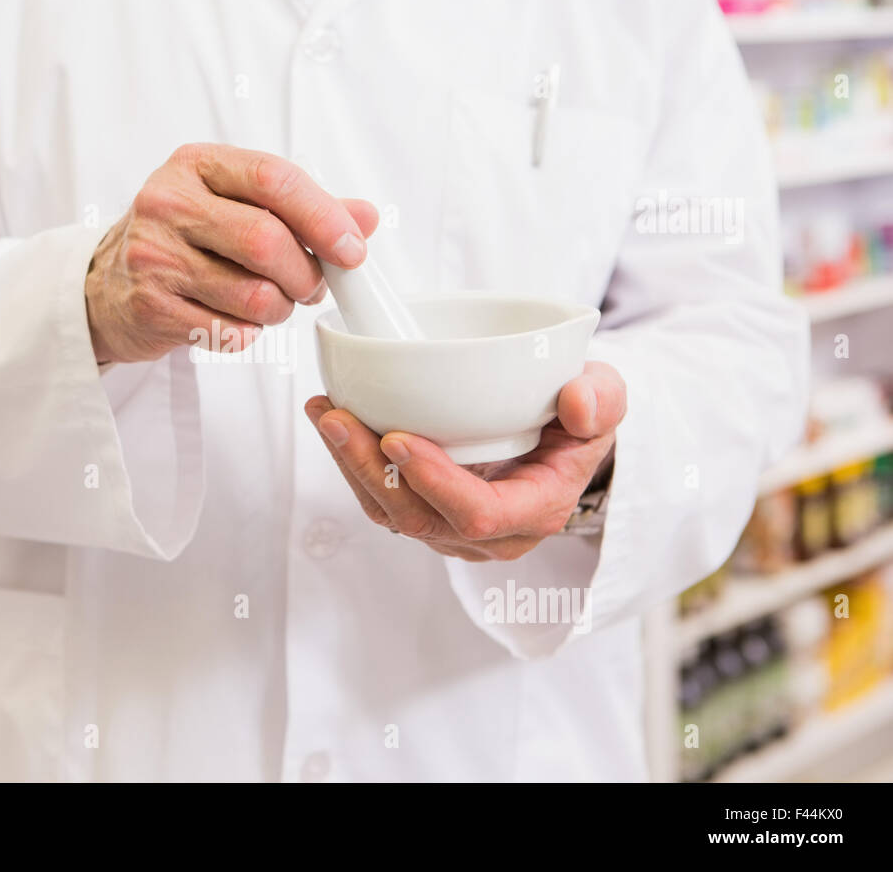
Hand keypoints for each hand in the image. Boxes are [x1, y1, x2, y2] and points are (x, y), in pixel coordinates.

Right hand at [86, 143, 378, 363]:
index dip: (324, 217)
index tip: (352, 251)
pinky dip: (248, 334)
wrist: (106, 286)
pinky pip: (231, 332)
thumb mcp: (234, 205)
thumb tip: (366, 218)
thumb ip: (302, 209)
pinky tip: (234, 320)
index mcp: (196, 165)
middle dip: (306, 274)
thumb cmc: (185, 239)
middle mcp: (167, 203)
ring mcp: (154, 256)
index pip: (274, 179)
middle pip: (267, 241)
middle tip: (311, 287)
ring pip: (255, 295)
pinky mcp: (151, 307)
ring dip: (280, 310)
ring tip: (271, 303)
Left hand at [305, 362, 625, 561]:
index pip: (477, 514)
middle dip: (371, 469)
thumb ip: (602, 400)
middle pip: (418, 518)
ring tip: (325, 412)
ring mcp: (450, 527)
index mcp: (535, 510)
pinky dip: (352, 459)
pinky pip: (380, 497)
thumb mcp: (607, 402)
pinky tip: (333, 418)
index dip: (434, 482)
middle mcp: (488, 533)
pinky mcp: (424, 511)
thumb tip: (576, 400)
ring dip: (350, 463)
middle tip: (338, 419)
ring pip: (389, 511)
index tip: (397, 438)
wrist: (563, 438)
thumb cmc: (579, 422)